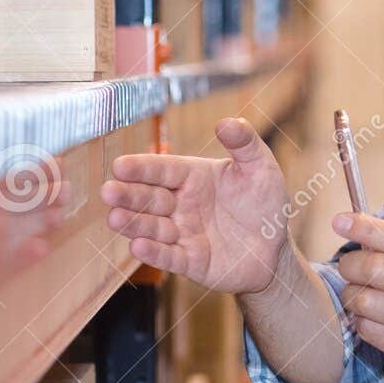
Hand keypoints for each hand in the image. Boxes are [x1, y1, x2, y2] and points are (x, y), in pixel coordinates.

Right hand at [100, 117, 289, 294]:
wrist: (275, 247)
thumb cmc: (265, 203)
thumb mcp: (260, 168)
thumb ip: (245, 144)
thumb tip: (228, 121)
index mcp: (194, 178)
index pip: (163, 170)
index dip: (142, 168)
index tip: (120, 165)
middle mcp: (182, 204)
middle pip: (150, 197)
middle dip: (128, 194)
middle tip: (108, 191)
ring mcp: (183, 233)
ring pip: (152, 227)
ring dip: (134, 223)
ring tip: (116, 218)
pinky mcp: (190, 261)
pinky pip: (169, 257)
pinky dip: (154, 252)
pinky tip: (138, 246)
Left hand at [332, 211, 383, 382]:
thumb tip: (371, 241)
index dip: (366, 227)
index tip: (341, 220)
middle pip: (374, 268)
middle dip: (350, 264)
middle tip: (349, 264)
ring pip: (362, 300)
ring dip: (353, 295)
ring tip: (363, 294)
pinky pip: (365, 328)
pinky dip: (361, 320)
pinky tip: (374, 318)